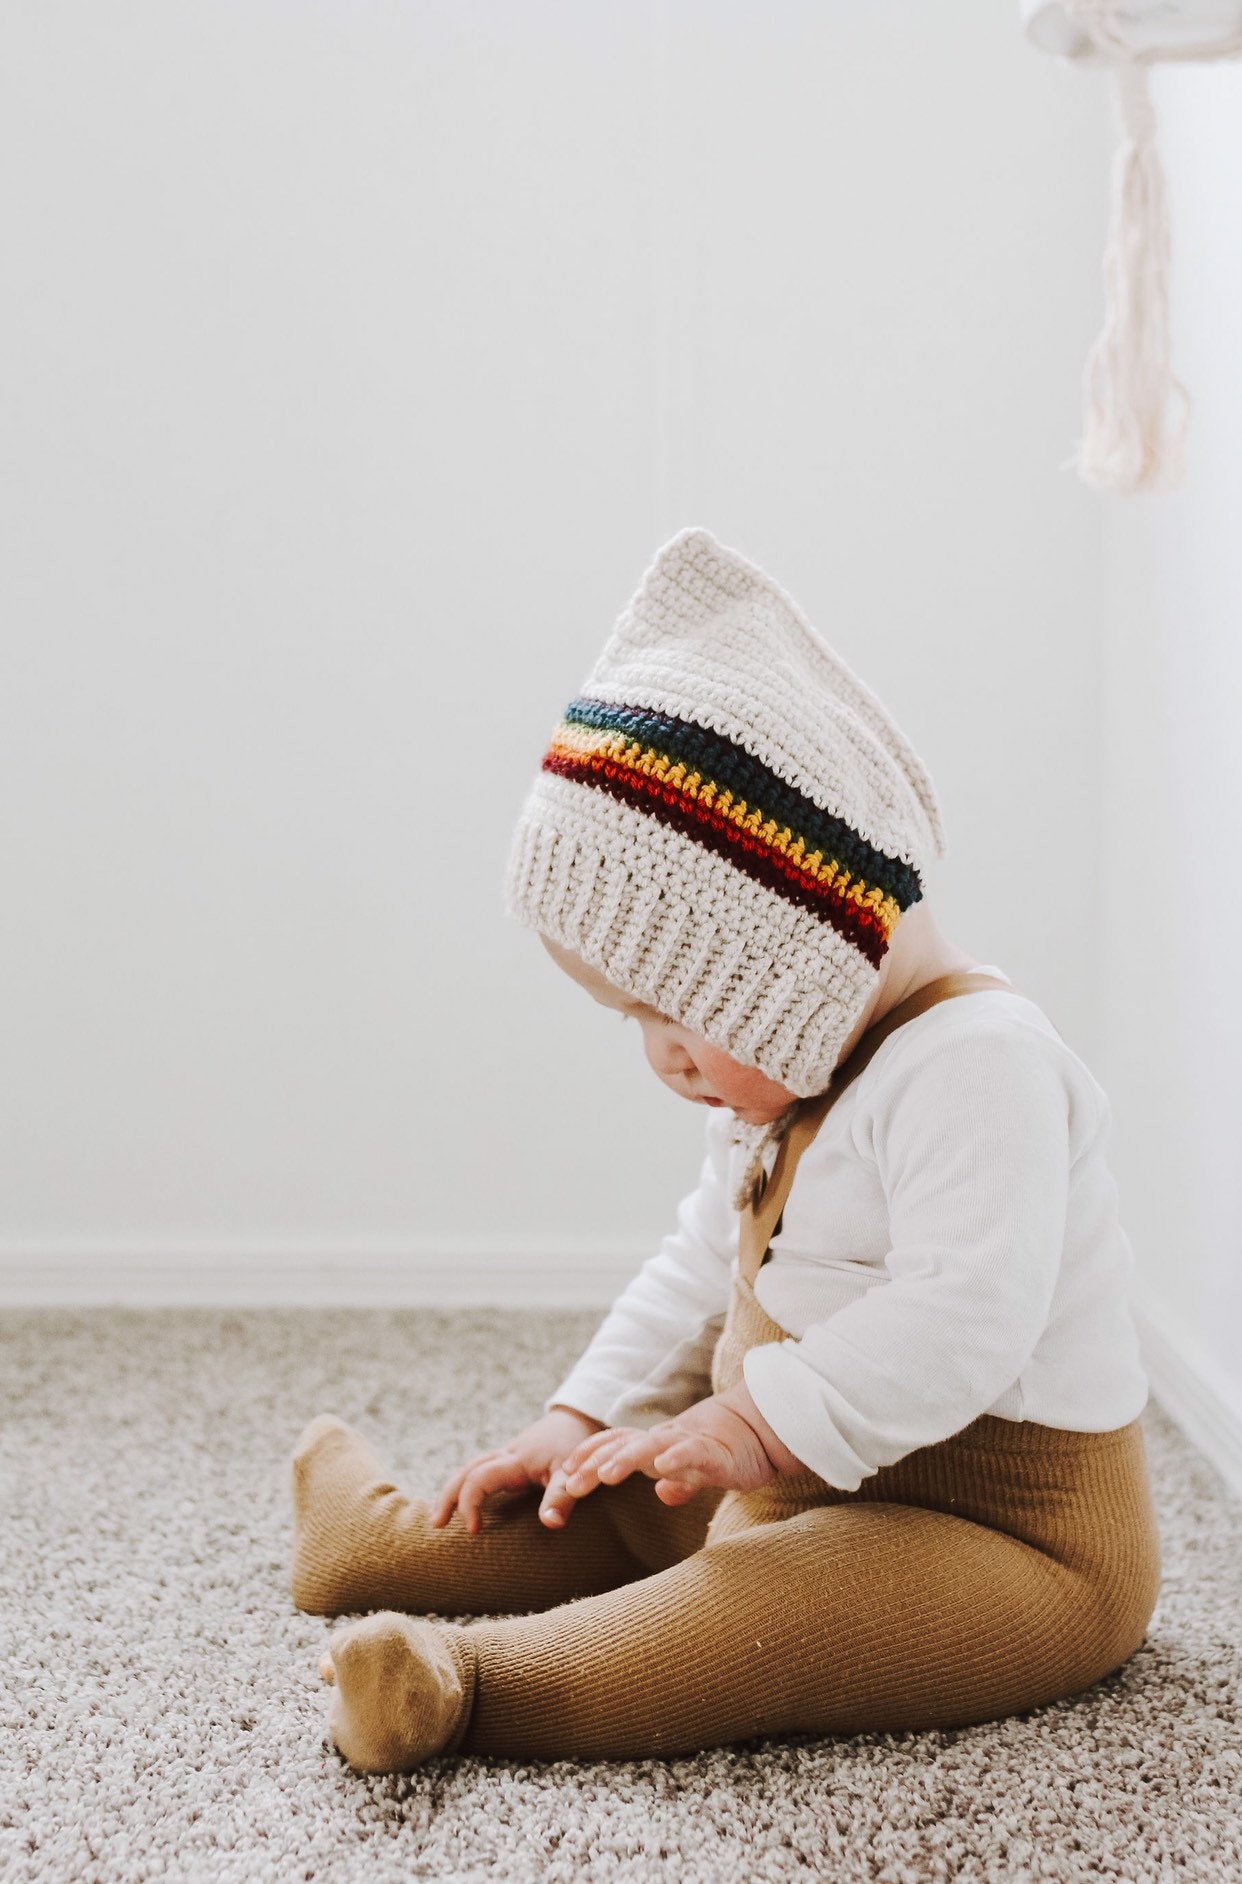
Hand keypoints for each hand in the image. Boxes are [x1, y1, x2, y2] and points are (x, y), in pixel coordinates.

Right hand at [428, 1404, 605, 1534]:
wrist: (578, 1417)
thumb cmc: (576, 1444)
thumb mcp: (572, 1471)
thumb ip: (561, 1496)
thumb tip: (550, 1525)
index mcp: (516, 1460)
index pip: (480, 1479)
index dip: (470, 1503)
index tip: (473, 1530)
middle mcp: (505, 1456)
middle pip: (466, 1472)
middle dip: (448, 1497)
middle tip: (436, 1524)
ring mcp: (505, 1456)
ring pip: (469, 1468)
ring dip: (452, 1491)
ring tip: (439, 1518)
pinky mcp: (509, 1459)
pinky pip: (479, 1470)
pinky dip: (465, 1485)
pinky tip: (462, 1502)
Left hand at [541, 1382, 808, 1523]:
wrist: (765, 1427)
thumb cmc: (729, 1450)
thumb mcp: (699, 1471)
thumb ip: (679, 1482)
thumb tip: (663, 1493)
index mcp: (658, 1446)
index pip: (615, 1445)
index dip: (589, 1457)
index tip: (565, 1475)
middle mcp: (667, 1441)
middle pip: (622, 1446)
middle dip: (593, 1464)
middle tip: (569, 1484)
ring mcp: (689, 1444)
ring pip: (650, 1447)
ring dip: (625, 1459)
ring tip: (605, 1476)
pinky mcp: (715, 1453)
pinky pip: (692, 1454)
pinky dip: (676, 1459)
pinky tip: (662, 1469)